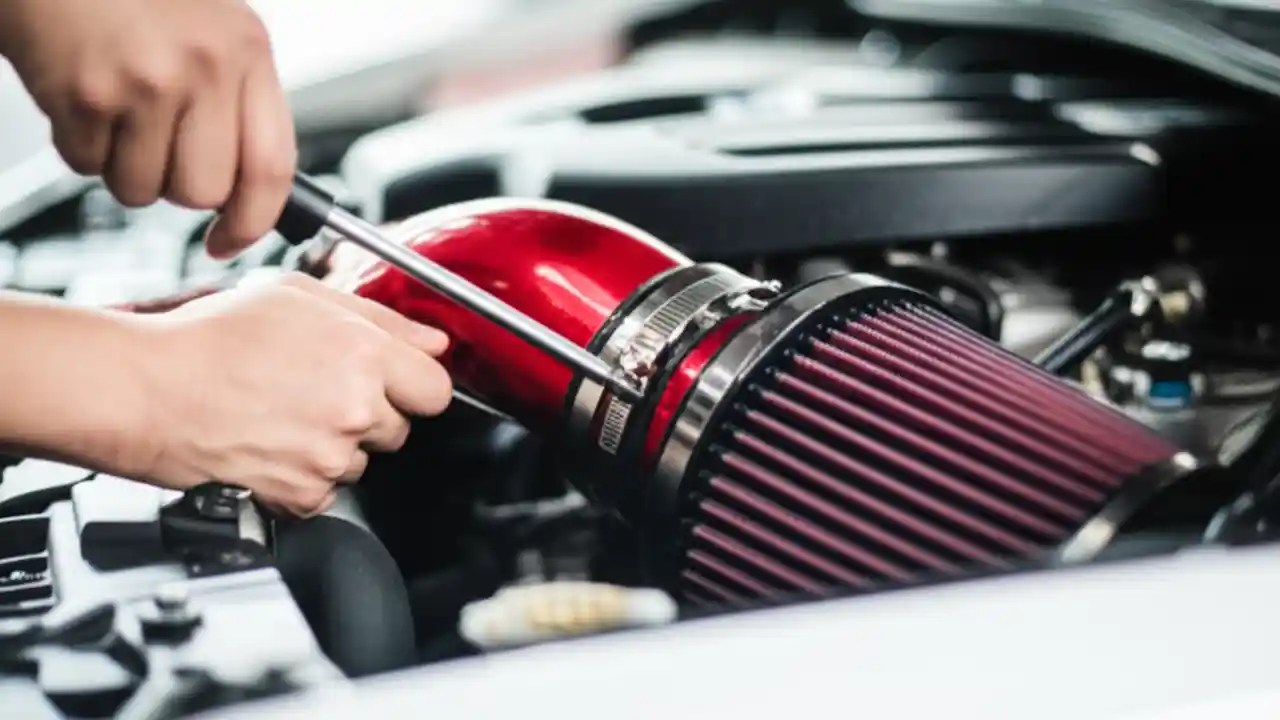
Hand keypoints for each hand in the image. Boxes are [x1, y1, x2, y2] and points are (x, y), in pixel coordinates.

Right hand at [0, 0, 292, 257]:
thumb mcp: (212, 31)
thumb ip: (236, 101)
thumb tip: (249, 190)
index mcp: (247, 50)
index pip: (273, 167)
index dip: (253, 221)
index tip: (231, 239)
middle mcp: (205, 65)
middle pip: (203, 192)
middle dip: (174, 186)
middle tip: (154, 143)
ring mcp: (146, 81)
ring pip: (142, 189)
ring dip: (122, 165)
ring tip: (115, 108)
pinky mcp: (87, 93)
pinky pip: (87, 165)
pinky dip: (79, 143)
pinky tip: (82, 96)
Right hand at [128, 273, 451, 516]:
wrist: (146, 388)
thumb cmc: (209, 336)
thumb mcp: (298, 296)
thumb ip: (380, 318)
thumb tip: (433, 340)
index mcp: (363, 354)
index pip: (437, 389)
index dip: (415, 386)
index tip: (396, 384)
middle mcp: (355, 407)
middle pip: (401, 429)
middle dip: (370, 415)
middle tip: (318, 394)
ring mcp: (331, 455)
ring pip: (362, 462)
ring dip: (335, 447)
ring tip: (284, 416)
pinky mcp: (303, 493)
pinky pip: (327, 493)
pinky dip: (303, 479)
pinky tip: (271, 446)